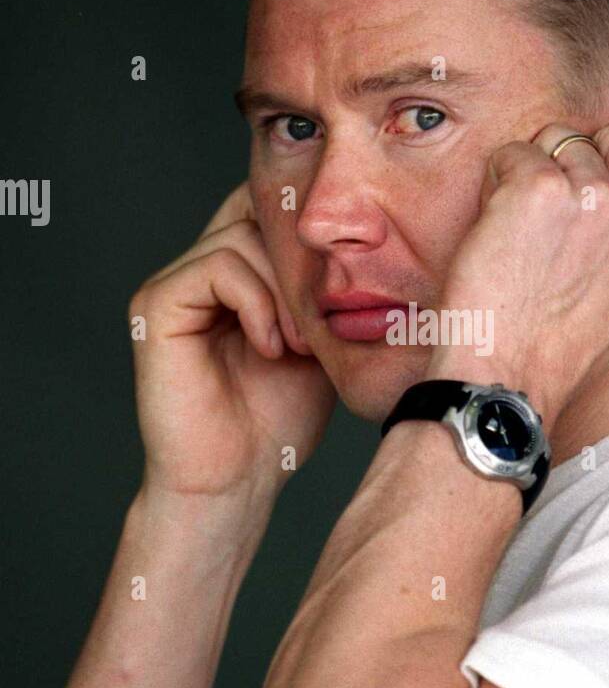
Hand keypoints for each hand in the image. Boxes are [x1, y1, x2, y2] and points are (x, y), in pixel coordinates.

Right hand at [128, 182, 336, 502]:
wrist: (236, 481)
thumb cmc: (277, 421)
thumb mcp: (323, 340)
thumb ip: (327, 289)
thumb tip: (372, 243)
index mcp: (237, 273)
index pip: (268, 206)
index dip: (309, 225)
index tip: (350, 270)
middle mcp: (200, 269)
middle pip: (258, 211)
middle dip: (304, 261)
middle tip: (323, 326)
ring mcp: (175, 284)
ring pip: (243, 236)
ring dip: (286, 290)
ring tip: (301, 346)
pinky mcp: (157, 304)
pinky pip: (217, 266)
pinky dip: (257, 303)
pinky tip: (272, 348)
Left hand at [426, 121, 608, 428]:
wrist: (509, 377)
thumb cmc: (557, 353)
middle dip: (581, 151)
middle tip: (551, 197)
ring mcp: (591, 196)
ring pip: (559, 139)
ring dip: (532, 170)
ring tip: (518, 229)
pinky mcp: (537, 189)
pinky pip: (513, 154)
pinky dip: (495, 181)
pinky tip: (494, 227)